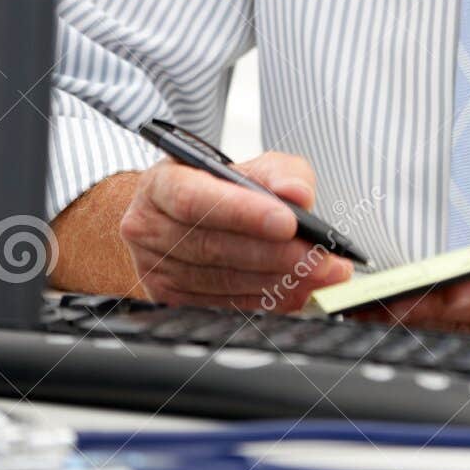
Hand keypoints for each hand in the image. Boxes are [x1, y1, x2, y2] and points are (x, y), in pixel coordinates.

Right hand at [119, 150, 353, 312]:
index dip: (242, 212)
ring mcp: (157, 269)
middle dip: (275, 253)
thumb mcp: (248, 166)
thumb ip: (281, 173)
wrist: (178, 218)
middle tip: (320, 256)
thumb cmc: (216, 188)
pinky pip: (225, 304)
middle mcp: (149, 228)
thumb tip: (299, 194)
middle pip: (213, 247)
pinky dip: (267, 300)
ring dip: (278, 280)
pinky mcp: (173, 299)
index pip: (195, 200)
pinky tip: (297, 291)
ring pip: (222, 280)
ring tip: (320, 273)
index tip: (288, 221)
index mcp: (160, 185)